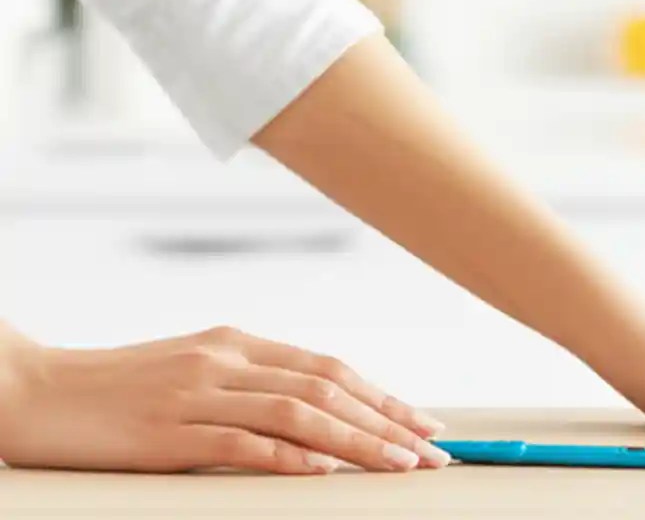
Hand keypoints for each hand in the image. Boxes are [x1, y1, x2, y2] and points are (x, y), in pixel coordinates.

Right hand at [0, 326, 450, 472]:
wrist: (35, 392)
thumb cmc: (118, 389)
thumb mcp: (194, 372)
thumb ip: (252, 385)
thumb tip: (318, 417)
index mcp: (236, 344)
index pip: (330, 369)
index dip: (384, 396)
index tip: (424, 422)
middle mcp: (225, 361)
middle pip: (327, 389)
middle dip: (389, 421)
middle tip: (434, 449)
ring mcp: (197, 394)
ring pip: (299, 414)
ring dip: (360, 440)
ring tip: (402, 463)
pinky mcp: (167, 432)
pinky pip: (242, 443)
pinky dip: (291, 457)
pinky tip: (328, 471)